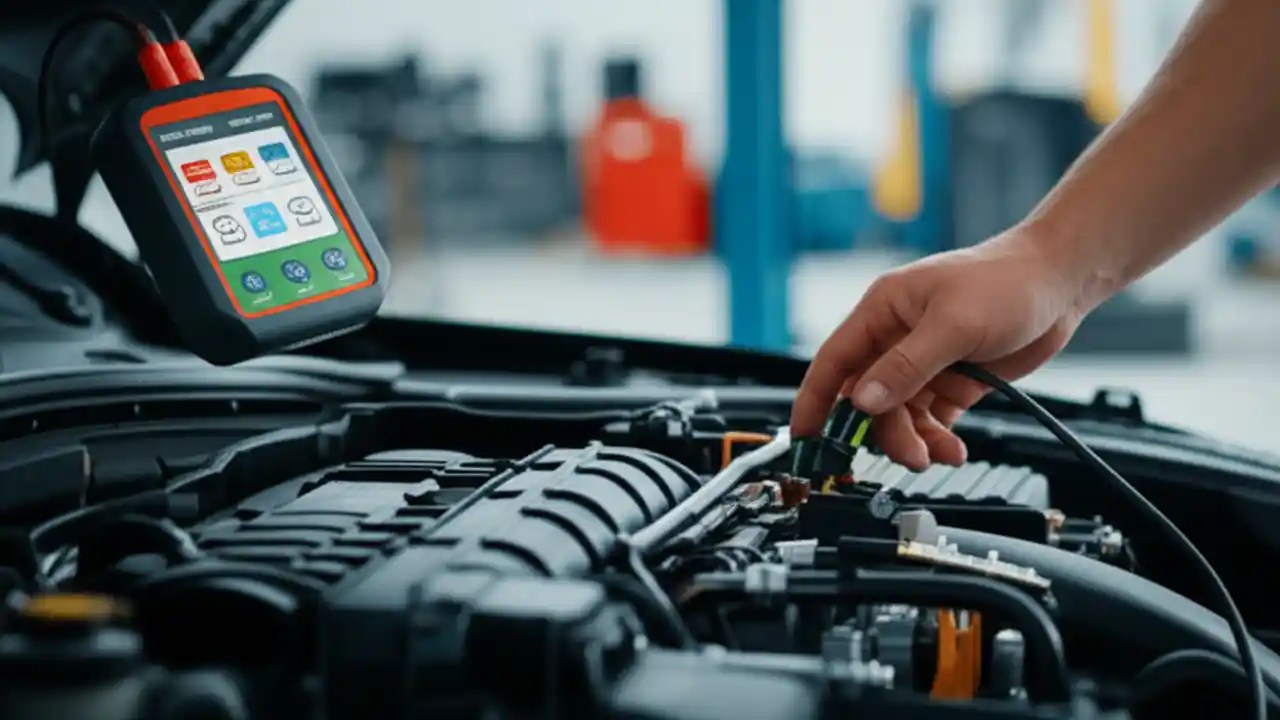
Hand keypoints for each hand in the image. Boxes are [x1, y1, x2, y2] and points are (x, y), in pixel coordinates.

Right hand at [790, 226, 1089, 469]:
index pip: (833, 361)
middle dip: (882, 431)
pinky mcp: (951, 381)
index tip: (805, 437)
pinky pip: (930, 420)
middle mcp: (896, 337)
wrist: (1060, 282)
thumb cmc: (1006, 281)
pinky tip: (952, 449)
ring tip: (937, 455)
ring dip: (912, 439)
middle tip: (907, 455)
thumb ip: (906, 366)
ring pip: (898, 414)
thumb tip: (862, 401)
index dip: (814, 401)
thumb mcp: (953, 324)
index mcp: (883, 311)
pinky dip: (936, 439)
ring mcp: (924, 362)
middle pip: (868, 398)